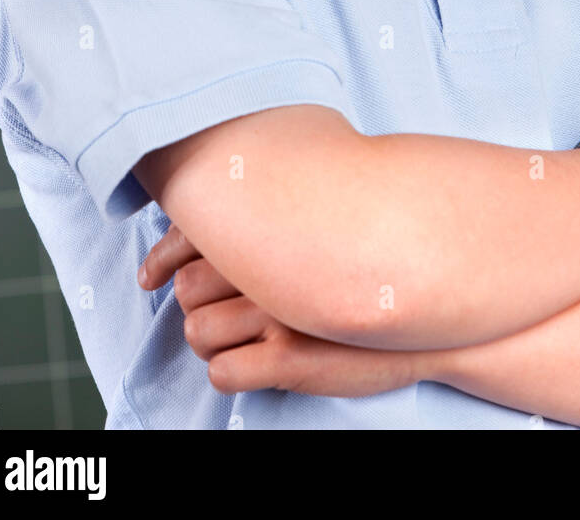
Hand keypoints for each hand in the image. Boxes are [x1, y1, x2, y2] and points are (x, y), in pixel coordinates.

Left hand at [138, 223, 427, 397]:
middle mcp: (271, 265)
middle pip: (186, 290)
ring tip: (241, 340)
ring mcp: (278, 312)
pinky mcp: (288, 359)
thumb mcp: (327, 227)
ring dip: (210, 341)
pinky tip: (255, 365)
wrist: (429, 317)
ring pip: (196, 333)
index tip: (151, 274)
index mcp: (273, 228)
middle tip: (223, 310)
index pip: (190, 236)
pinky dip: (230, 372)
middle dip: (195, 305)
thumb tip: (225, 206)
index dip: (161, 258)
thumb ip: (278, 217)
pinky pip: (222, 373)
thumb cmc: (373, 268)